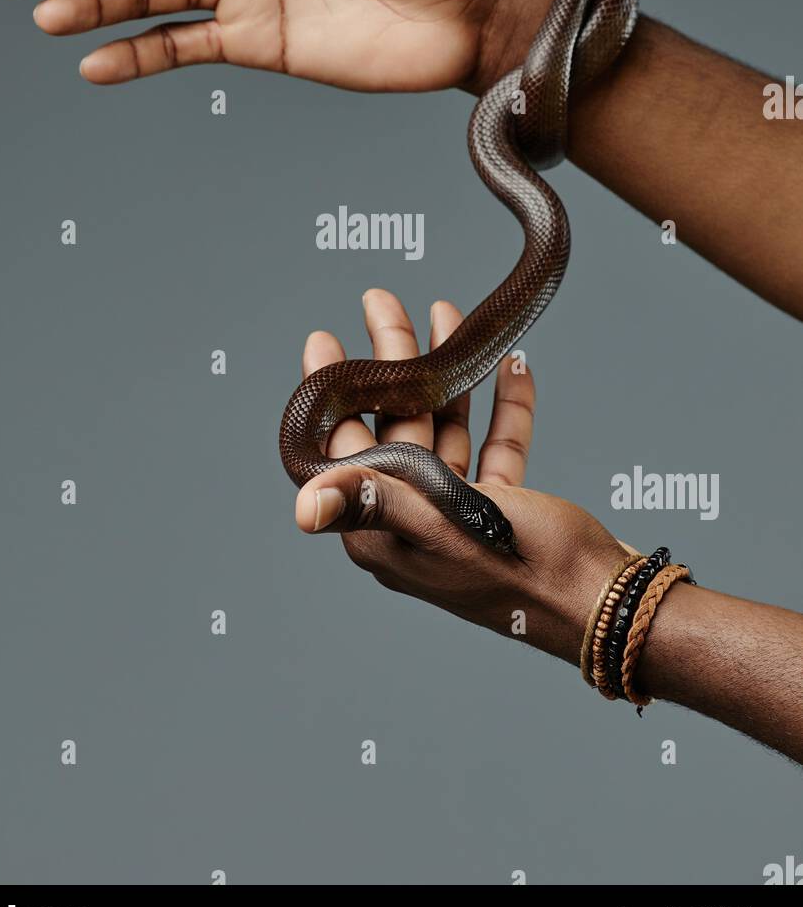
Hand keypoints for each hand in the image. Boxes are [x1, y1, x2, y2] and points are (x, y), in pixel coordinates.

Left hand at [293, 288, 634, 666]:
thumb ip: (377, 505)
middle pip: (394, 426)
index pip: (344, 449)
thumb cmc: (521, 570)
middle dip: (392, 362)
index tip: (324, 339)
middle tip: (383, 303)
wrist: (604, 603)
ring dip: (445, 373)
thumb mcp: (441, 527)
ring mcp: (459, 512)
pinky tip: (509, 363)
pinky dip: (502, 404)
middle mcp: (414, 520)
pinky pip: (495, 444)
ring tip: (444, 314)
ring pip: (444, 427)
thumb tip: (302, 508)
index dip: (332, 394)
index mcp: (385, 531)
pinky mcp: (503, 507)